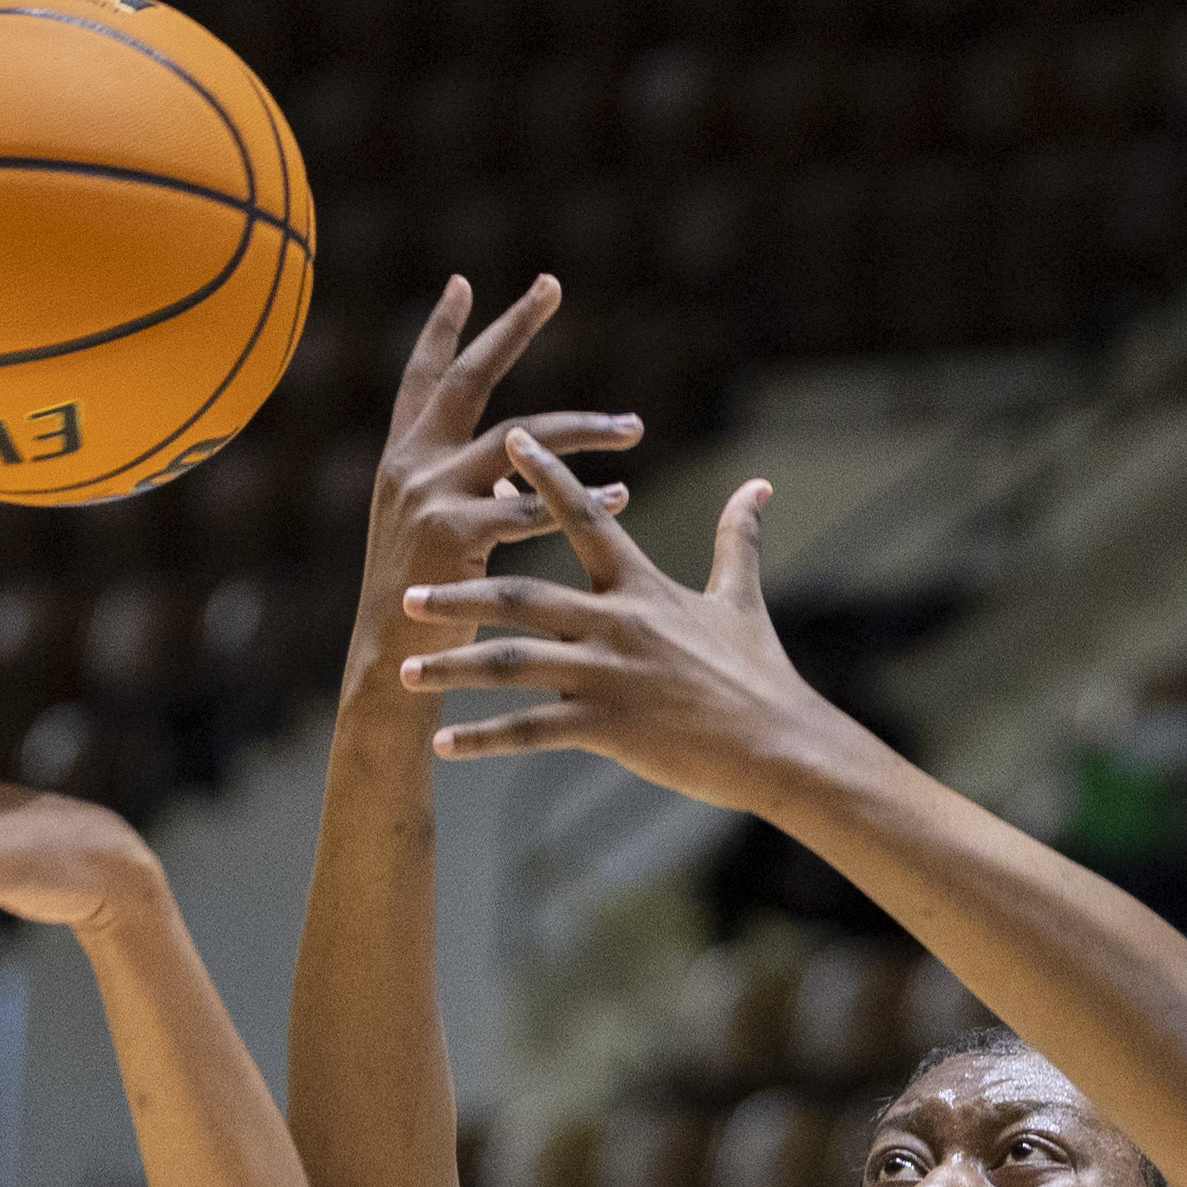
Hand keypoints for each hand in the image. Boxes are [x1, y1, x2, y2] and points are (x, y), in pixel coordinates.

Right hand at [348, 275, 640, 688]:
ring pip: (519, 440)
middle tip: (551, 285)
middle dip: (511, 329)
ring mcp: (428, 496)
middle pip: (469, 379)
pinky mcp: (451, 535)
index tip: (465, 281)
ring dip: (581, 432)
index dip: (444, 330)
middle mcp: (410, 465)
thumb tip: (521, 471)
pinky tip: (622, 497)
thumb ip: (471, 492)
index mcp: (403, 460)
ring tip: (633, 428)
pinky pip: (529, 510)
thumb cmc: (422, 608)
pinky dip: (579, 503)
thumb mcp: (433, 534)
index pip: (423, 379)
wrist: (392, 669)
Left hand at [394, 436, 859, 814]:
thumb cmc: (759, 672)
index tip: (503, 441)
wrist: (780, 742)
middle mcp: (615, 623)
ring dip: (453, 667)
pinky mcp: (607, 727)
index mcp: (640, 584)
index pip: (584, 517)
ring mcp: (608, 676)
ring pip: (512, 665)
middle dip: (460, 593)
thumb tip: (760, 485)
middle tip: (406, 592)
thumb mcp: (743, 597)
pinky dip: (485, 738)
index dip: (544, 476)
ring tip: (405, 672)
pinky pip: (532, 731)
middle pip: (521, 596)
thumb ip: (739, 538)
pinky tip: (443, 745)